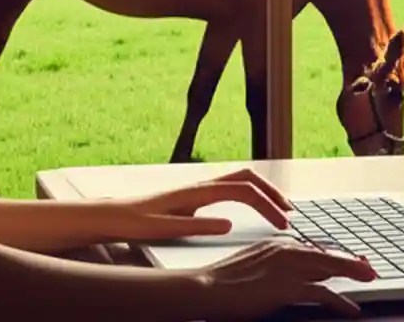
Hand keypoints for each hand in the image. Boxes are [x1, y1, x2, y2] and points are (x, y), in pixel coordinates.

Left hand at [113, 168, 294, 240]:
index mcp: (198, 191)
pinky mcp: (195, 195)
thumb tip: (229, 224)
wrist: (114, 215)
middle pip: (248, 177)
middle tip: (289, 213)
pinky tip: (251, 207)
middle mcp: (201, 185)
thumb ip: (197, 225)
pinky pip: (230, 188)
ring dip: (262, 190)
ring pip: (240, 180)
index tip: (281, 224)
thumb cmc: (136, 221)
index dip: (266, 205)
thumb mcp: (165, 227)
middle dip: (272, 192)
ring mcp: (199, 188)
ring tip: (278, 209)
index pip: (243, 191)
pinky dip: (249, 194)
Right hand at [198, 237, 377, 319]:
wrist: (205, 288)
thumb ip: (272, 267)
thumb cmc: (222, 282)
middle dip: (350, 263)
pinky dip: (340, 301)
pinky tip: (351, 308)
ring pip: (330, 270)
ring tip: (370, 280)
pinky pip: (323, 294)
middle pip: (327, 256)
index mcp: (277, 243)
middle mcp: (285, 250)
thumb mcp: (251, 266)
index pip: (314, 248)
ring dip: (353, 275)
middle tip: (369, 268)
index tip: (350, 261)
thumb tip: (287, 277)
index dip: (335, 256)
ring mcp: (287, 267)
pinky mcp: (287, 287)